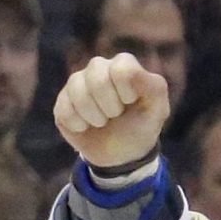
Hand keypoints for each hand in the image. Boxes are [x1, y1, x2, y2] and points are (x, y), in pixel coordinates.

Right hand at [54, 53, 168, 168]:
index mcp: (123, 65)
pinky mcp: (62, 100)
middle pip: (96, 77)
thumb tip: (131, 71)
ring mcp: (77, 82)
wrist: (120, 153)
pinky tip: (88, 126)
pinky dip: (80, 126)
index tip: (132, 102)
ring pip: (77, 92)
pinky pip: (65, 110)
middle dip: (111, 106)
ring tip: (103, 121)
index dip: (127, 92)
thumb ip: (154, 88)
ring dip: (95, 117)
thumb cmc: (141, 126)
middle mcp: (98, 68)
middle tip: (117, 114)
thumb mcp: (158, 111)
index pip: (121, 69)